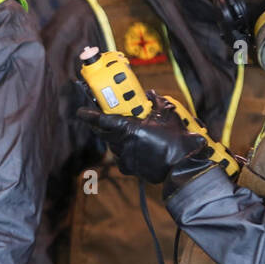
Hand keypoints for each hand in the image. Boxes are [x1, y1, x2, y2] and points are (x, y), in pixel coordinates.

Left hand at [77, 94, 209, 184]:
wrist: (184, 165)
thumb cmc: (176, 139)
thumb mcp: (168, 115)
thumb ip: (157, 102)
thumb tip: (151, 94)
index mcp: (129, 128)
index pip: (102, 120)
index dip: (89, 115)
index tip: (80, 111)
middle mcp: (123, 144)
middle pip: (104, 134)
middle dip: (99, 126)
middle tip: (99, 120)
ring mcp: (126, 157)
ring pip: (113, 146)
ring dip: (114, 139)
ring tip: (124, 133)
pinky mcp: (131, 169)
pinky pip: (122, 158)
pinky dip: (124, 152)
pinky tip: (133, 148)